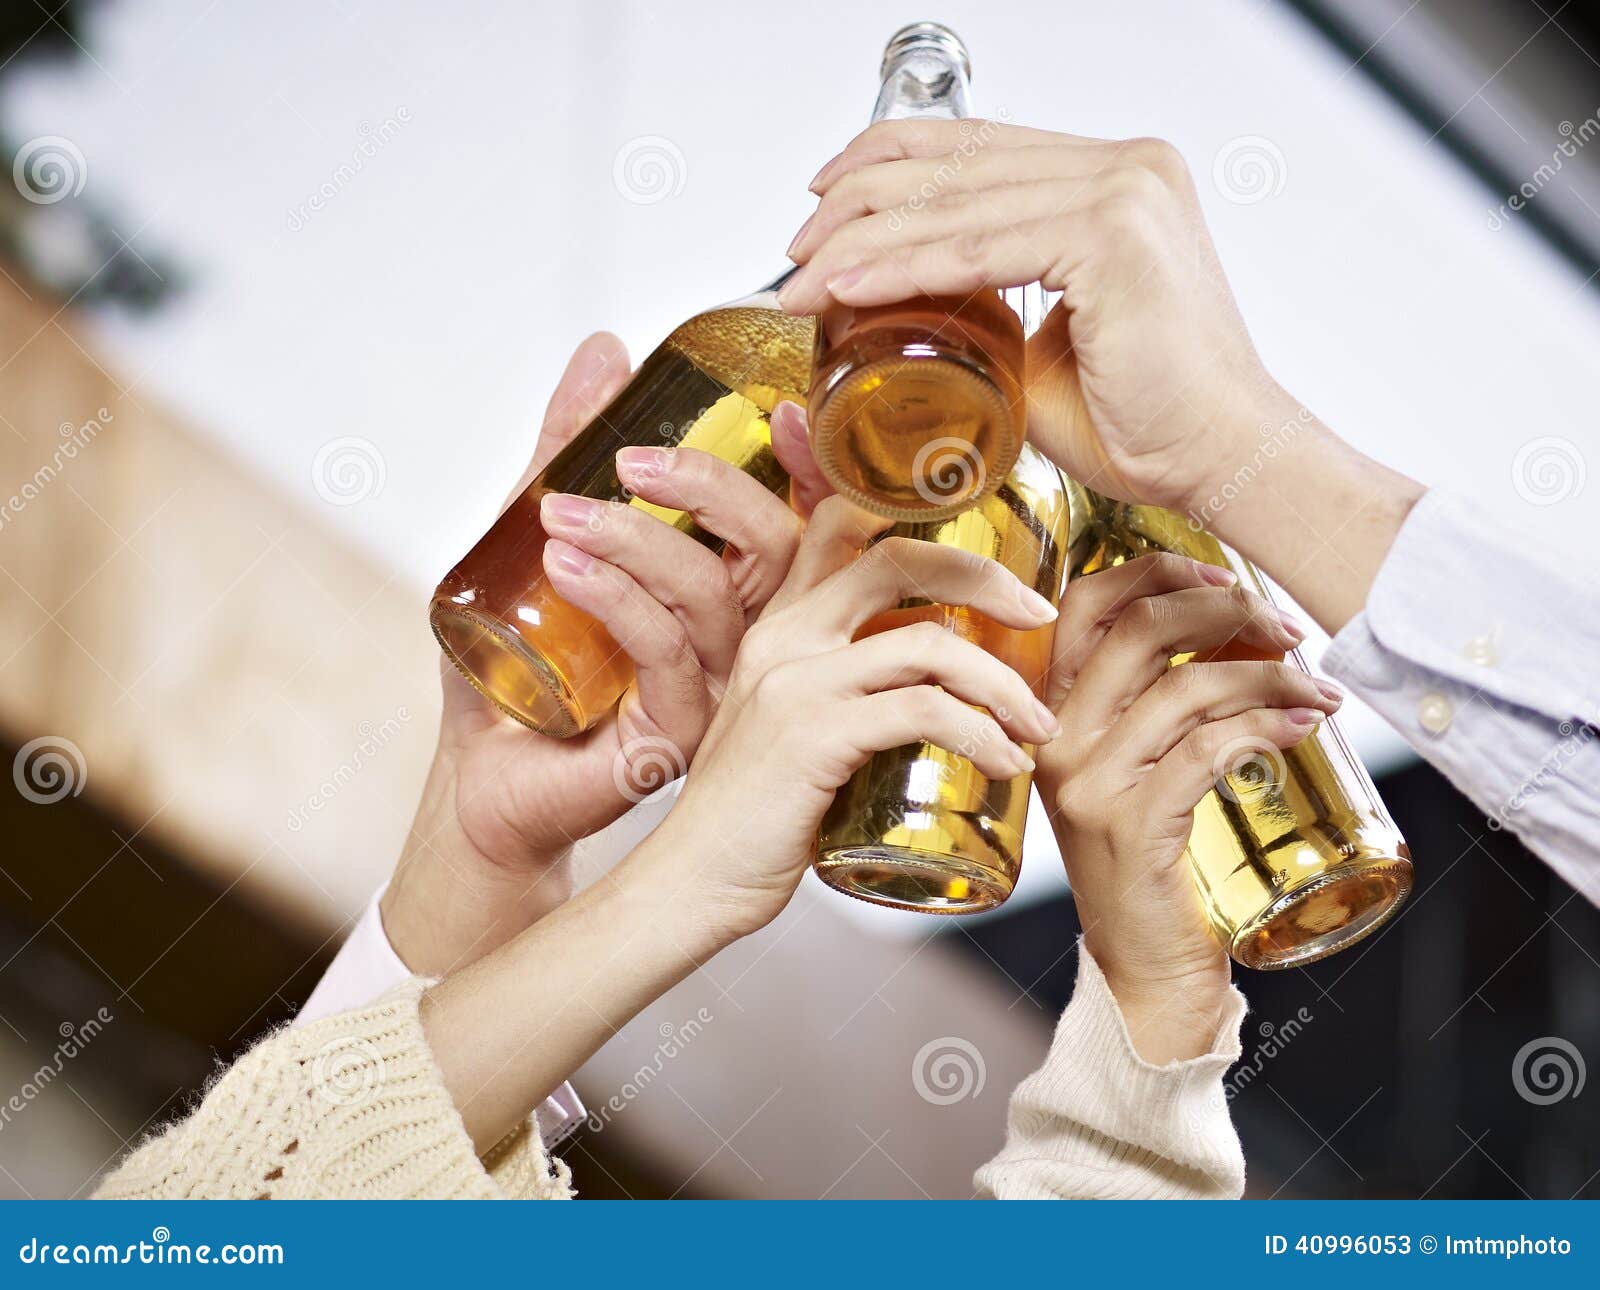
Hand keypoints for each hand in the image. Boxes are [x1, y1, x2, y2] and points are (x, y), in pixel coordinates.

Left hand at [384, 341, 824, 975]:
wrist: (480, 781)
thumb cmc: (517, 667)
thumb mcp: (533, 536)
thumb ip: (571, 447)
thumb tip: (604, 350)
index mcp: (726, 592)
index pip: (792, 518)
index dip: (803, 462)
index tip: (779, 407)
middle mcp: (739, 639)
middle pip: (774, 548)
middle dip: (713, 489)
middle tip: (630, 460)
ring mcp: (718, 692)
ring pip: (718, 596)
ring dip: (641, 540)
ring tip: (559, 512)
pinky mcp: (680, 736)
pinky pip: (669, 653)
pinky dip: (620, 599)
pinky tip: (566, 566)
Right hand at [641, 496, 1061, 943]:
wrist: (692, 882)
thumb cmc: (752, 819)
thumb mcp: (785, 728)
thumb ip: (840, 693)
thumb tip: (929, 690)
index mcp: (779, 625)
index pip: (842, 525)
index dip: (916, 515)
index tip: (987, 560)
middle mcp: (783, 636)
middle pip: (899, 559)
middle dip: (985, 578)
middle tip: (1038, 618)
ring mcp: (795, 682)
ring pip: (929, 644)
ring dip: (1003, 683)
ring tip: (1037, 725)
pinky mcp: (811, 735)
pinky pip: (922, 712)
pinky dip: (981, 735)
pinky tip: (1005, 763)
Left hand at [781, 121, 1424, 631]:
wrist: (1220, 462)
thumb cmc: (1148, 419)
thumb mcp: (1044, 348)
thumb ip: (986, 310)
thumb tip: (912, 315)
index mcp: (1118, 179)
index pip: (978, 148)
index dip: (890, 160)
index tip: (826, 192)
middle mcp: (1126, 167)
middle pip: (957, 164)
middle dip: (858, 201)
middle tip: (796, 244)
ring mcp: (1125, 190)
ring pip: (955, 205)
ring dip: (862, 240)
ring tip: (803, 275)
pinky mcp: (1113, 234)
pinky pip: (977, 249)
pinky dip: (902, 268)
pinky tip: (846, 286)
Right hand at [1037, 555, 1341, 1061]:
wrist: (1145, 970)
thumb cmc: (1153, 860)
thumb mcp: (1132, 766)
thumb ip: (1152, 699)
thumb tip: (1238, 616)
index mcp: (1044, 710)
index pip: (1084, 604)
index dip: (1156, 571)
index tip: (1221, 572)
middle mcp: (1051, 739)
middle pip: (1139, 630)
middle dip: (1227, 609)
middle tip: (1288, 627)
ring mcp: (1086, 784)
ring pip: (1185, 689)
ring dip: (1269, 675)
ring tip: (1319, 687)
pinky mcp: (1130, 827)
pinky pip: (1206, 751)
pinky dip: (1264, 727)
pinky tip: (1303, 726)